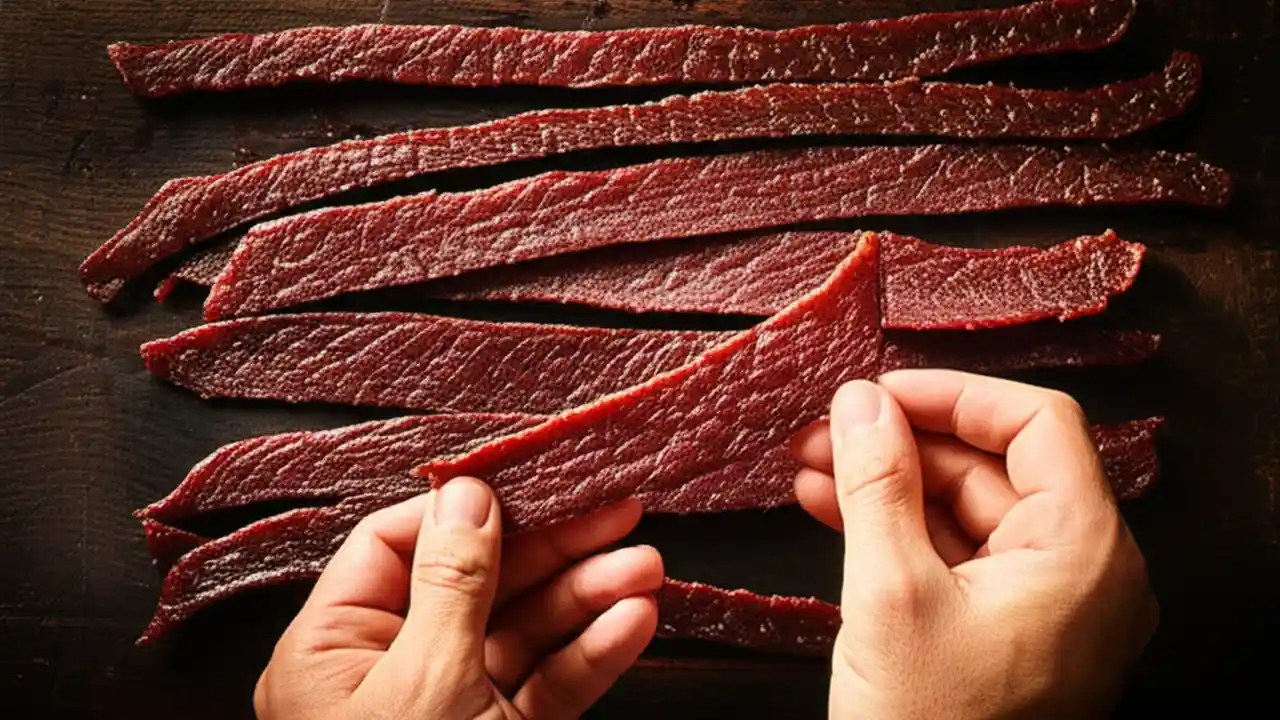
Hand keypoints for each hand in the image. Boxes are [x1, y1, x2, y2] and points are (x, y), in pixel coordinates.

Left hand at [254, 478, 661, 719]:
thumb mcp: (425, 684)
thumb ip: (452, 583)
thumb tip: (465, 492)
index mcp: (334, 651)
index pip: (395, 547)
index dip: (463, 511)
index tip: (528, 481)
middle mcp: (391, 673)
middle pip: (476, 586)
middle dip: (553, 552)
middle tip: (619, 510)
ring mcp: (453, 710)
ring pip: (523, 636)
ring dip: (586, 599)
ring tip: (646, 566)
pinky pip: (546, 688)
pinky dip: (590, 657)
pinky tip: (633, 622)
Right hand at [790, 371, 1157, 718]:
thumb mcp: (890, 594)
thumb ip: (876, 484)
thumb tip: (859, 403)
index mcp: (1084, 552)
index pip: (1035, 425)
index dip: (952, 395)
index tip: (879, 392)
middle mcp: (1081, 572)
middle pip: (994, 466)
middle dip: (900, 442)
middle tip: (823, 431)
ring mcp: (1045, 605)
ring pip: (966, 511)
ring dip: (887, 483)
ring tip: (809, 467)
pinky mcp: (1008, 632)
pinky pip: (957, 557)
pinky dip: (897, 530)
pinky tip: (830, 508)